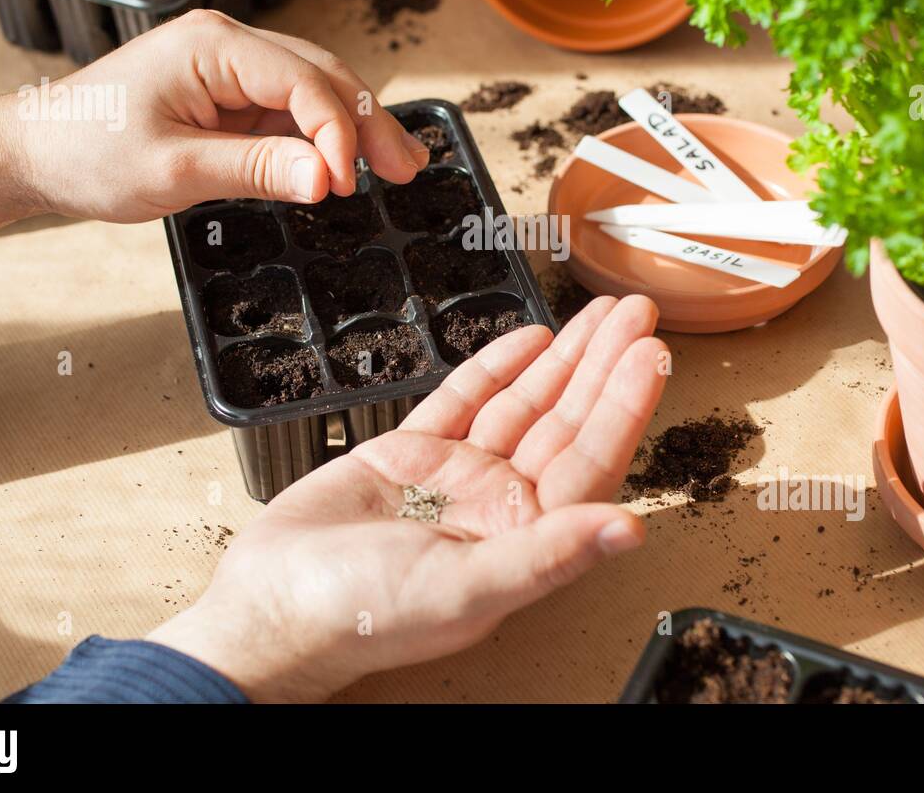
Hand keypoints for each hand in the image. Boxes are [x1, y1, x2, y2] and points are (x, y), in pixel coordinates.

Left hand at [0, 10, 428, 250]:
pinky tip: (349, 164)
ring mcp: (229, 71)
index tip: (350, 183)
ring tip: (400, 167)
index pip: (302, 81)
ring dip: (354, 131)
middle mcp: (228, 46)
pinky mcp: (227, 96)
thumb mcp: (173, 169)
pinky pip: (287, 114)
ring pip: (313, 93)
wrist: (35, 152)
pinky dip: (320, 140)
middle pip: (321, 78)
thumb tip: (328, 177)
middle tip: (411, 168)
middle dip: (368, 124)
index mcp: (213, 47)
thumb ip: (255, 170)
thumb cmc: (88, 152)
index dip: (337, 132)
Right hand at [147, 296, 666, 701]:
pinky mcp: (411, 453)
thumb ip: (550, 554)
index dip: (625, 405)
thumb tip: (631, 531)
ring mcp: (455, 475)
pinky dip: (496, 368)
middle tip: (636, 310)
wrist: (270, 603)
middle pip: (565, 421)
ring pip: (522, 404)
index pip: (591, 460)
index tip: (654, 354)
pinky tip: (530, 339)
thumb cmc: (363, 614)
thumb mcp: (466, 587)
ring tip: (598, 315)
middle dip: (603, 365)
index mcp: (522, 537)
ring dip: (562, 359)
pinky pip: (465, 400)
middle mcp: (498, 504)